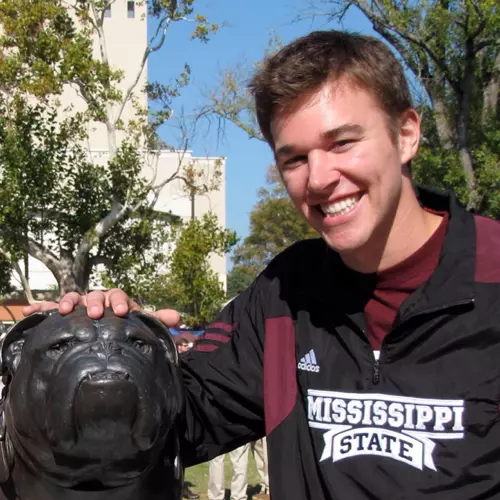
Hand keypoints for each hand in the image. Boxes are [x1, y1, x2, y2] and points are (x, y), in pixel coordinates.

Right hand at [23, 288, 180, 327]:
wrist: (108, 333)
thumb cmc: (124, 326)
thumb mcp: (141, 324)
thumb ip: (157, 320)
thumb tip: (179, 317)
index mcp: (117, 301)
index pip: (119, 295)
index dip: (120, 301)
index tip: (123, 312)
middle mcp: (99, 300)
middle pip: (96, 294)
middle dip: (96, 302)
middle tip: (97, 313)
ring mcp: (81, 305)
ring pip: (75, 297)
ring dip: (71, 301)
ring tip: (68, 310)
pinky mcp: (65, 313)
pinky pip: (52, 308)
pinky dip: (42, 308)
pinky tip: (30, 311)